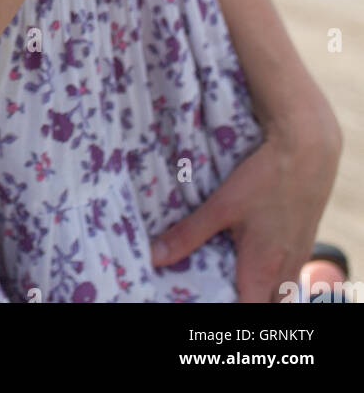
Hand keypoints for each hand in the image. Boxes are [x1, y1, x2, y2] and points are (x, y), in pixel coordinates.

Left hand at [150, 99, 341, 301]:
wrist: (309, 151)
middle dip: (242, 301)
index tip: (205, 298)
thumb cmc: (265, 179)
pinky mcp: (304, 242)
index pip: (248, 313)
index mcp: (262, 271)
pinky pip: (288, 274)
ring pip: (280, 292)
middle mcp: (284, 273)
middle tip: (214, 287)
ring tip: (231, 273)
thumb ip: (188, 234)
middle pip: (266, 306)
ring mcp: (298, 259)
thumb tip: (155, 256)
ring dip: (259, 290)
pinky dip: (272, 275)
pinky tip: (253, 253)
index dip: (226, 308)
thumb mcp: (221, 205)